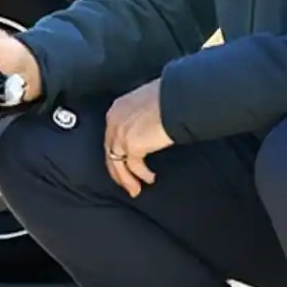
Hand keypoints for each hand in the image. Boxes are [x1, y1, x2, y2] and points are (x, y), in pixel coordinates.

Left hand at [104, 78, 173, 197]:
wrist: (176, 98)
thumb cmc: (169, 97)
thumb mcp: (147, 103)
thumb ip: (141, 116)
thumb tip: (146, 128)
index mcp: (117, 109)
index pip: (111, 136)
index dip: (116, 152)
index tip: (122, 164)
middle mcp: (114, 121)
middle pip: (110, 152)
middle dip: (118, 171)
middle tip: (126, 184)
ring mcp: (120, 133)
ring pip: (117, 163)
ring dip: (127, 179)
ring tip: (135, 190)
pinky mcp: (131, 145)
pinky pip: (133, 166)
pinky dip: (141, 175)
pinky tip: (149, 178)